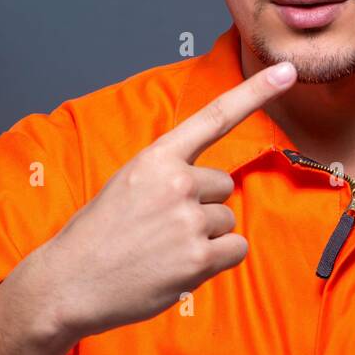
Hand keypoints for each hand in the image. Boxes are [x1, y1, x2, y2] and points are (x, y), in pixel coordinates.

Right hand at [30, 58, 298, 341]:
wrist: (67, 283)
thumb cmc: (99, 234)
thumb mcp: (128, 183)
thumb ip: (170, 172)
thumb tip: (214, 183)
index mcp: (156, 158)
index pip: (214, 117)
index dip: (255, 93)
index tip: (287, 71)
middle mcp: (177, 183)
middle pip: (224, 185)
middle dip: (202, 206)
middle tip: (160, 226)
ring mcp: (188, 221)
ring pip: (227, 219)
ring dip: (205, 236)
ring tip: (163, 248)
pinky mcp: (198, 258)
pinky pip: (235, 249)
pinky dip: (216, 260)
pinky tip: (180, 266)